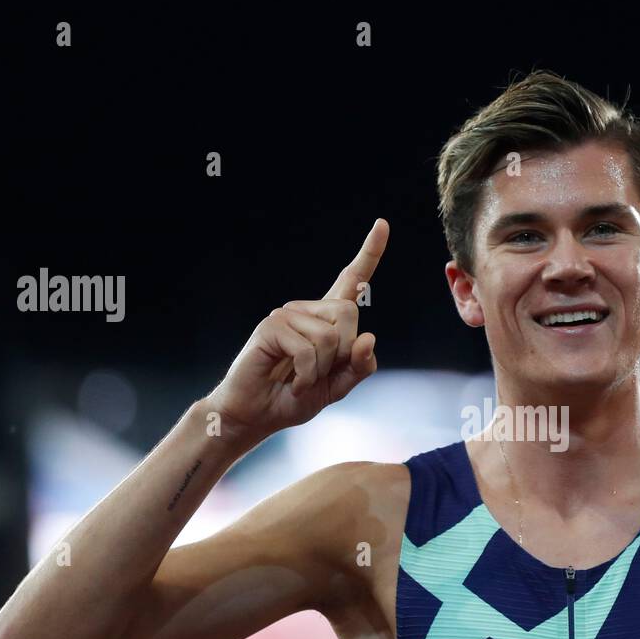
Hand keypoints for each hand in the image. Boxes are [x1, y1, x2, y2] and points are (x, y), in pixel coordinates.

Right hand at [204, 218, 387, 440]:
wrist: (256, 415)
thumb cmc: (293, 398)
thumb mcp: (337, 386)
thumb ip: (359, 366)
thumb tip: (370, 337)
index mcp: (327, 321)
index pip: (352, 281)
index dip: (369, 254)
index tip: (383, 224)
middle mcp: (308, 310)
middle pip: (350, 315)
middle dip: (342, 354)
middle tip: (318, 373)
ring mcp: (288, 314)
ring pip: (331, 337)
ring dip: (321, 370)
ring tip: (301, 379)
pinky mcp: (272, 325)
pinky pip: (308, 349)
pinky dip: (306, 375)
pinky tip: (292, 382)